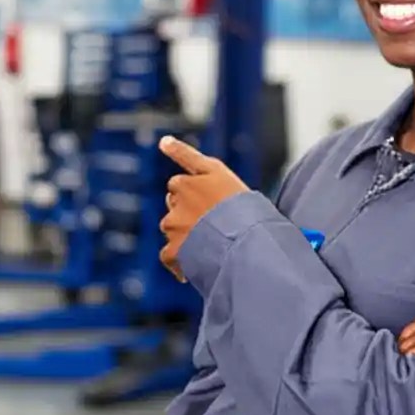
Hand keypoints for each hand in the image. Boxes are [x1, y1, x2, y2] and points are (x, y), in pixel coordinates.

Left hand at [158, 136, 250, 281]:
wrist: (245, 241)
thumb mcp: (239, 188)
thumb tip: (170, 148)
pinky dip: (176, 261)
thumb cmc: (250, 214)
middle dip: (185, 205)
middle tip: (209, 219)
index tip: (164, 143)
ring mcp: (176, 220)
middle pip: (176, 195)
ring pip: (170, 224)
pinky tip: (187, 272)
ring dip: (182, 232)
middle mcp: (186, 191)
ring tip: (208, 244)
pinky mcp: (174, 246)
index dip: (176, 150)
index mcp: (205, 175)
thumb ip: (209, 174)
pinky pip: (168, 254)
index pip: (189, 160)